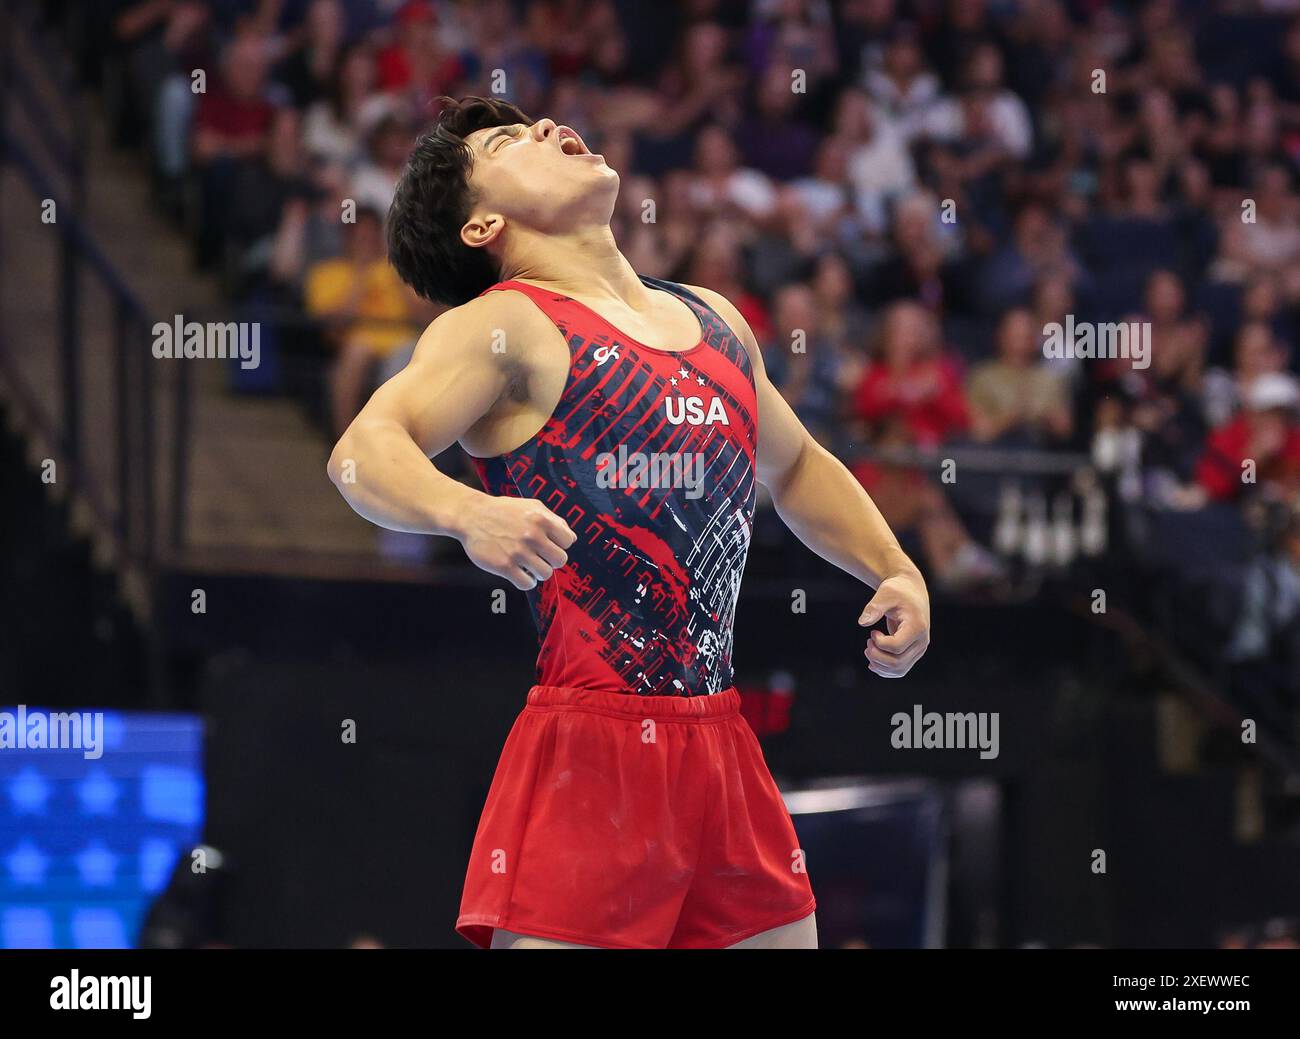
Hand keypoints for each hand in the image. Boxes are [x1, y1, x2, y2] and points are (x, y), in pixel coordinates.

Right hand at [459, 495, 576, 590]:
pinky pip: (527, 584)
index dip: (559, 544)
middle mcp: (532, 535)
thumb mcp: (531, 506)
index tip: (548, 544)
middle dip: (551, 560)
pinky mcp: (504, 566)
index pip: (568, 541)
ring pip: (545, 574)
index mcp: (541, 519)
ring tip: (528, 564)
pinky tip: (520, 573)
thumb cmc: (504, 511)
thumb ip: (553, 520)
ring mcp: (518, 552)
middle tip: (539, 556)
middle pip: (560, 560)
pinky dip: (526, 581)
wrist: (471, 516)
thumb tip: (570, 538)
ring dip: (538, 571)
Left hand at [858, 571, 930, 677]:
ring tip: (869, 649)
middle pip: (897, 662)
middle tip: (867, 643)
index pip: (896, 647)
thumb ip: (874, 607)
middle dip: (876, 656)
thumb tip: (862, 622)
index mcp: (917, 627)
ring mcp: (919, 649)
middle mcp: (922, 641)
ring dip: (879, 665)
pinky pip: (900, 670)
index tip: (872, 632)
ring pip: (899, 670)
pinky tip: (873, 662)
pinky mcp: (914, 653)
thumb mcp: (885, 594)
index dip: (879, 643)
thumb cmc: (897, 590)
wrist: (910, 591)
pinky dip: (885, 670)